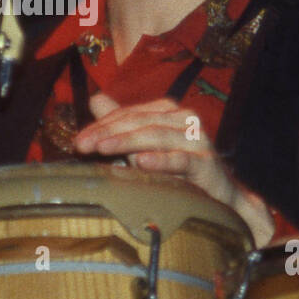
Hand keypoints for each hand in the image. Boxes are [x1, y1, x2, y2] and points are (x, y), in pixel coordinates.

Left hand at [73, 93, 275, 244]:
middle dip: (107, 132)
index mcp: (168, 112)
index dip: (101, 125)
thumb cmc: (178, 171)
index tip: (79, 141)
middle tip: (82, 145)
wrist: (219, 199)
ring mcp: (197, 140)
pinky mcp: (207, 163)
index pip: (128, 114)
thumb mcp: (146, 145)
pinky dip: (161, 160)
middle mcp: (184, 119)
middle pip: (139, 122)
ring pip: (156, 135)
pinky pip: (181, 159)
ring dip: (126, 142)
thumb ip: (122, 123)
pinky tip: (141, 162)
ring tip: (102, 149)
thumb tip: (95, 99)